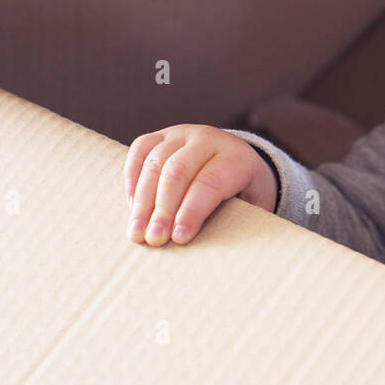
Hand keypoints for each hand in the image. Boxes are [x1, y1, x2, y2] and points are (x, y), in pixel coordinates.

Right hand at [124, 125, 278, 246]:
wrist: (239, 161)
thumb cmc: (244, 194)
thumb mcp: (252, 206)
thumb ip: (234, 221)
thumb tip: (209, 250)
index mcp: (237, 157)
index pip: (211, 182)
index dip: (193, 211)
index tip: (179, 238)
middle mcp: (209, 139)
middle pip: (178, 172)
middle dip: (163, 209)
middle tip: (153, 239)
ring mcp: (182, 134)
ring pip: (155, 163)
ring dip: (142, 202)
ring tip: (137, 232)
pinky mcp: (161, 135)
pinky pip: (138, 152)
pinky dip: (132, 182)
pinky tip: (132, 209)